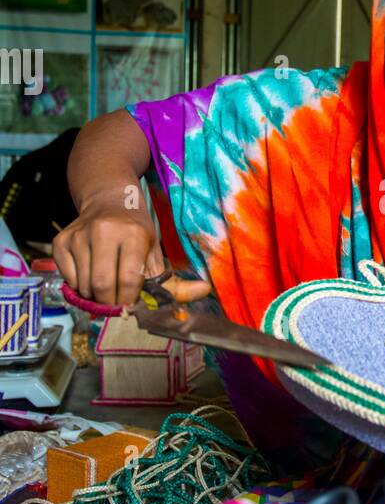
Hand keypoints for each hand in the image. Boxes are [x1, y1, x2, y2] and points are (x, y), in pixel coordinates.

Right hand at [52, 189, 210, 307]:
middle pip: (103, 286)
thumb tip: (205, 291)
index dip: (130, 300)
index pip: (129, 280)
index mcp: (134, 234)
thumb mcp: (157, 251)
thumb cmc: (136, 230)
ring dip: (94, 297)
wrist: (108, 198)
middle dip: (111, 303)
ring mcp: (79, 235)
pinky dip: (79, 286)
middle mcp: (104, 231)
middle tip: (116, 303)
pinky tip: (90, 274)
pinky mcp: (61, 241)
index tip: (131, 304)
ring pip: (83, 286)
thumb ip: (176, 280)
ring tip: (105, 286)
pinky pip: (68, 278)